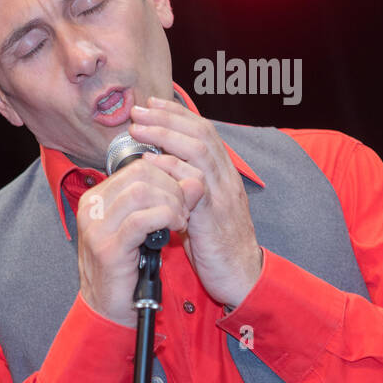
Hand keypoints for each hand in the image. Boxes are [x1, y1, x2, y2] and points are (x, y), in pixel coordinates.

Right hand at [74, 158, 188, 327]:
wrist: (109, 308)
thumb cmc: (127, 267)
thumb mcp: (143, 226)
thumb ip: (163, 200)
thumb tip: (194, 179)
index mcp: (97, 198)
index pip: (138, 167)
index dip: (168, 176)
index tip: (183, 195)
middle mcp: (91, 208)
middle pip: (141, 174)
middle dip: (172, 187)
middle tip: (186, 207)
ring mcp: (96, 227)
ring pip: (141, 192)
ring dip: (171, 202)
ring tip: (181, 219)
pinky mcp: (107, 249)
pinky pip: (141, 220)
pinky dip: (165, 217)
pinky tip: (175, 227)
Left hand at [128, 97, 263, 307]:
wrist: (242, 277)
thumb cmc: (218, 246)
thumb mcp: (203, 209)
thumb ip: (187, 187)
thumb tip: (158, 168)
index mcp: (224, 175)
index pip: (204, 131)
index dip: (178, 114)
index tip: (153, 104)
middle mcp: (226, 179)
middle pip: (202, 133)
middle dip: (168, 117)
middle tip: (141, 110)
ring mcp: (223, 196)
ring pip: (200, 150)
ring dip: (166, 135)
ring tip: (139, 129)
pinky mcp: (214, 216)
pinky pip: (195, 184)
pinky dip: (171, 169)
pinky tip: (149, 163)